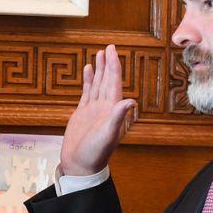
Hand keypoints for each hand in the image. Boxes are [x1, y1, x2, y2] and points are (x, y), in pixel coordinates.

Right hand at [60, 45, 137, 176]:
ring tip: (98, 55)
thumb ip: (118, 117)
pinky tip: (88, 72)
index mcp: (112, 110)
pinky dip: (88, 81)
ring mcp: (94, 110)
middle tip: (108, 47)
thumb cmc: (94, 154)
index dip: (114, 65)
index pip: (114, 82)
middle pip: (107, 80)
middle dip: (108, 63)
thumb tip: (131, 101)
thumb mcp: (107, 135)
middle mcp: (105, 108)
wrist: (80, 166)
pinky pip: (86, 93)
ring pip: (97, 84)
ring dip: (99, 70)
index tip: (112, 50)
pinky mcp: (82, 114)